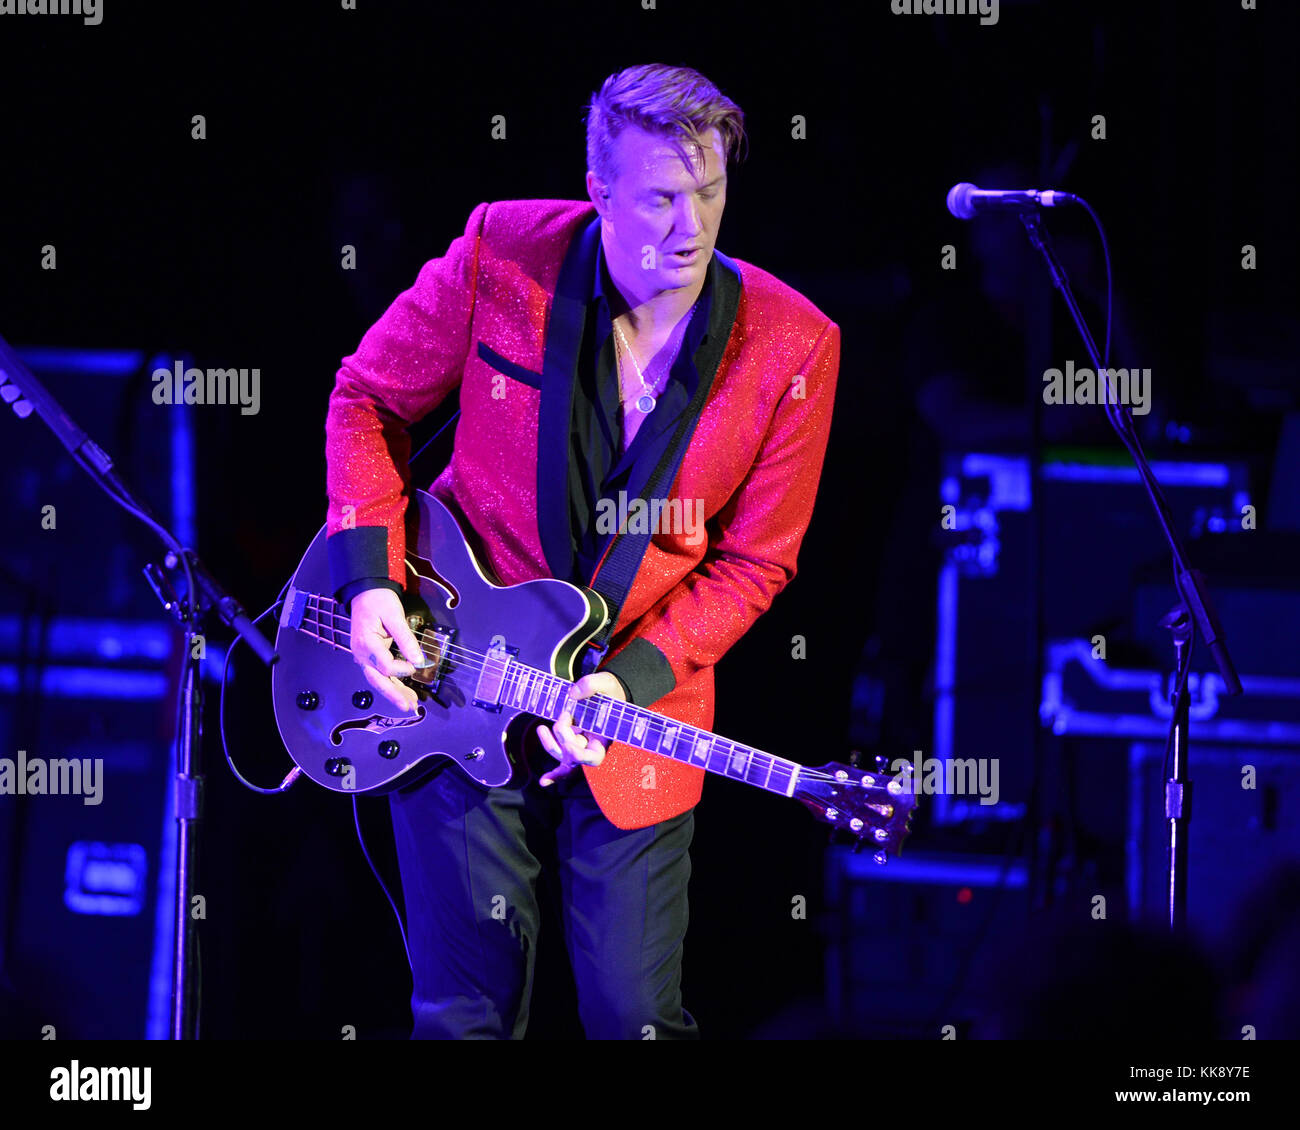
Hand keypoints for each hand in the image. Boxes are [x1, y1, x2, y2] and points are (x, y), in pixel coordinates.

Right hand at [347, 587, 423, 713]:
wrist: (364, 591)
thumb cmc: (379, 601)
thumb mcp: (395, 615)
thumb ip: (406, 639)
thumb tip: (419, 660)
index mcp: (366, 643)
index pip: (385, 665)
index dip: (402, 669)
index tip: (415, 665)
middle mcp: (362, 654)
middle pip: (378, 680)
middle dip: (394, 695)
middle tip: (410, 707)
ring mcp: (363, 656)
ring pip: (378, 680)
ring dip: (394, 693)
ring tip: (410, 704)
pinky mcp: (368, 656)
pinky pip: (379, 673)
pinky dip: (391, 684)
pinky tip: (403, 692)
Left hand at [535, 672, 626, 786]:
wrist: (610, 693)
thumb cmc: (610, 691)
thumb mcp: (605, 682)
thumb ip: (591, 685)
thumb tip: (573, 694)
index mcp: (605, 738)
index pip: (592, 757)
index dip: (575, 747)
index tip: (568, 718)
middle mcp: (593, 747)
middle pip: (573, 756)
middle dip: (563, 735)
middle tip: (565, 714)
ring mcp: (582, 747)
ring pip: (564, 758)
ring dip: (550, 745)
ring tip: (541, 729)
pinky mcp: (573, 744)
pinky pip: (563, 763)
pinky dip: (554, 775)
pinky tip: (544, 782)